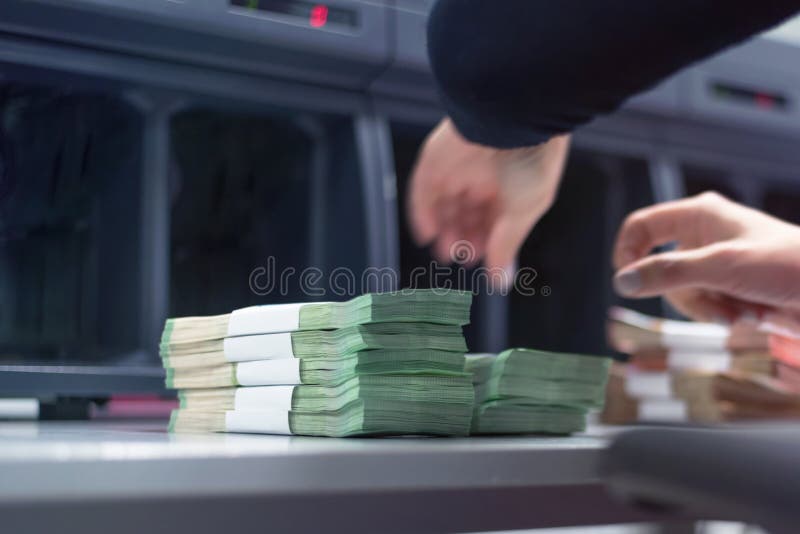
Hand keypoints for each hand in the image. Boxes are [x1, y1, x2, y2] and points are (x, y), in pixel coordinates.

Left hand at [408, 118, 569, 271]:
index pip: (492, 219)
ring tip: (446, 251)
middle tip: (460, 256)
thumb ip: (505, 247)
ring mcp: (458, 167)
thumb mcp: (523, 213)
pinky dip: (422, 214)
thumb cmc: (531, 161)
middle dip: (463, 237)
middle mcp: (484, 176)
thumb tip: (500, 280)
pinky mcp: (436, 159)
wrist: (513, 119)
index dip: (486, 241)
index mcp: (511, 185)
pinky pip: (422, 189)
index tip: (481, 258)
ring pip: (444, 204)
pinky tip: (426, 234)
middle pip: (466, 213)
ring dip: (444, 230)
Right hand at [612, 191, 799, 322]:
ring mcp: (716, 264)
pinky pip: (705, 306)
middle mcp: (704, 237)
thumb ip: (669, 272)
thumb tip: (622, 281)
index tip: (629, 281)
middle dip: (686, 295)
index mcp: (699, 215)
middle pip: (660, 270)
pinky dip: (722, 316)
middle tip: (713, 304)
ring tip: (742, 313)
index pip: (640, 227)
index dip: (628, 253)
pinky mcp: (730, 288)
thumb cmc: (789, 265)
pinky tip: (750, 316)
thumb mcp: (722, 266)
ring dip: (708, 309)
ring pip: (682, 293)